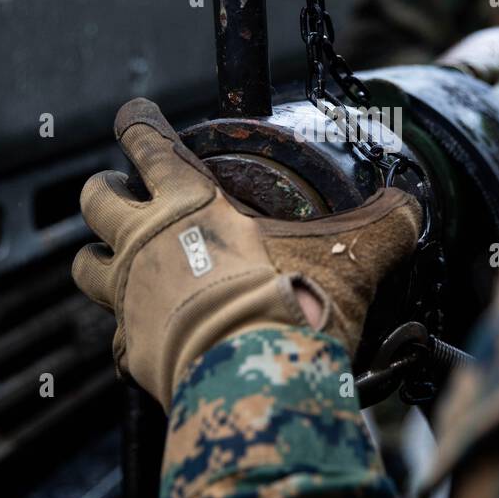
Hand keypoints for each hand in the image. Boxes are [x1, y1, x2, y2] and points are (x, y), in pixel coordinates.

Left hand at [71, 99, 421, 406]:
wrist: (254, 383)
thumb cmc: (294, 308)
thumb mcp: (350, 257)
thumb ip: (384, 225)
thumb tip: (413, 205)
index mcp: (189, 203)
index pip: (150, 145)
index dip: (138, 123)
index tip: (133, 115)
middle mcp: (145, 243)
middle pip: (96, 199)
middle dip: (103, 189)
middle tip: (115, 189)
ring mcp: (130, 298)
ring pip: (85, 267)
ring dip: (96, 259)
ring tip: (111, 260)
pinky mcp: (131, 351)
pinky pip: (114, 339)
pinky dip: (127, 336)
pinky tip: (149, 339)